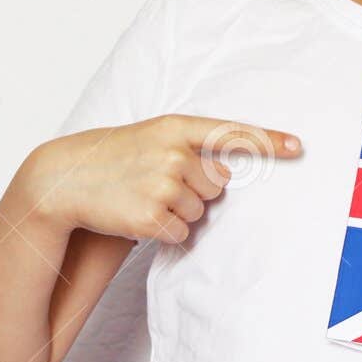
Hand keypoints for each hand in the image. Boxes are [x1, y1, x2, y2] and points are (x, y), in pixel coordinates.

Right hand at [17, 115, 301, 243]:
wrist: (63, 179)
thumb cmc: (112, 159)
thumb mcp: (150, 139)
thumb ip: (188, 147)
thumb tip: (225, 175)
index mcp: (175, 128)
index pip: (232, 134)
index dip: (269, 141)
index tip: (299, 147)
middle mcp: (175, 153)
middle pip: (217, 184)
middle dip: (196, 190)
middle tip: (159, 185)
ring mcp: (164, 185)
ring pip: (200, 211)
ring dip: (177, 212)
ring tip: (143, 198)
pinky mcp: (153, 216)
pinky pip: (181, 233)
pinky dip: (164, 232)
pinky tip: (138, 218)